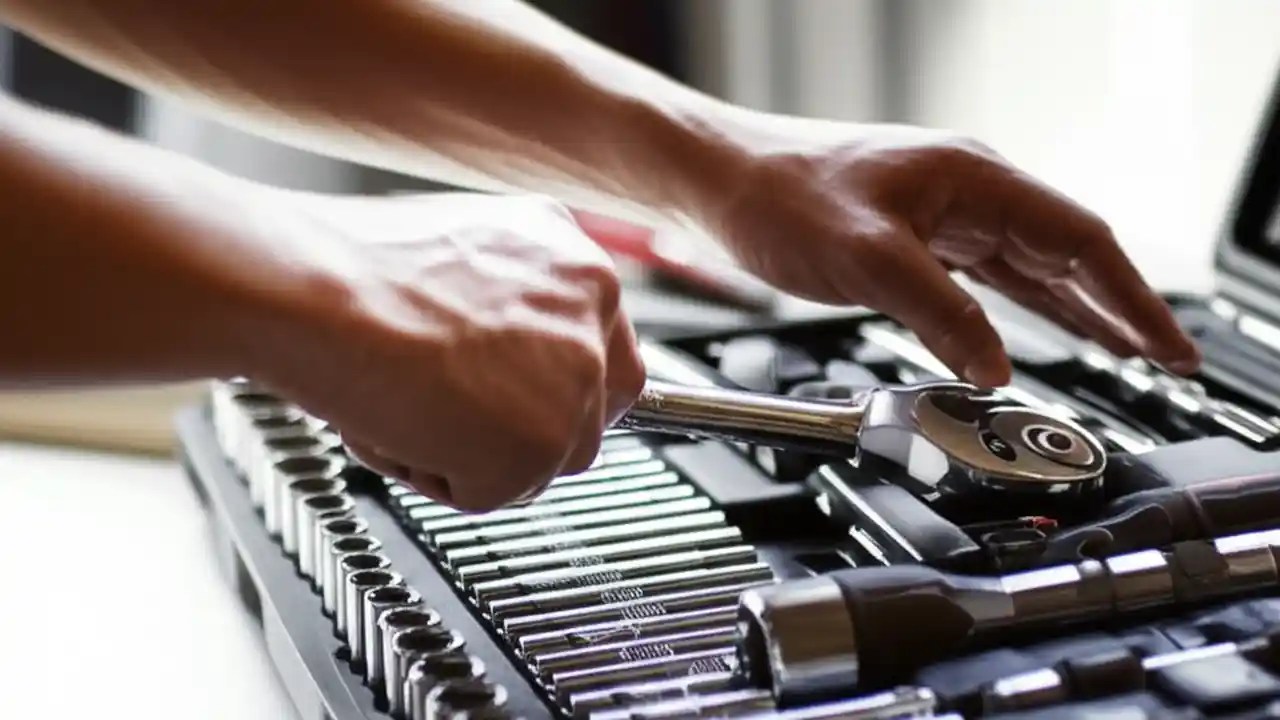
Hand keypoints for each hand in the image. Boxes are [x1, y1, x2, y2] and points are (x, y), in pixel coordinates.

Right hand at [250, 192, 644, 510]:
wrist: (311, 288)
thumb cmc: (349, 266)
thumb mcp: (459, 254)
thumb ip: (508, 305)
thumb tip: (504, 351)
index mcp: (572, 257)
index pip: (602, 345)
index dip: (554, 381)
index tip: (522, 394)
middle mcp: (592, 308)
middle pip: (593, 408)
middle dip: (530, 426)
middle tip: (461, 417)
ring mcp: (576, 379)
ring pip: (546, 458)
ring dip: (479, 451)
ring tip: (412, 405)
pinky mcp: (540, 446)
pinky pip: (493, 492)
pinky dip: (438, 477)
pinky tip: (400, 425)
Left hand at [690, 114, 1200, 385]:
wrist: (722, 182)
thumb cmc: (781, 196)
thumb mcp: (869, 260)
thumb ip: (941, 316)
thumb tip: (996, 367)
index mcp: (975, 181)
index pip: (1080, 240)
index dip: (1130, 297)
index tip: (1165, 345)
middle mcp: (969, 193)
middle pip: (1067, 254)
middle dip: (1119, 308)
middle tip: (1164, 359)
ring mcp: (943, 215)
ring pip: (1030, 268)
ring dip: (1078, 311)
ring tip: (1125, 352)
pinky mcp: (915, 239)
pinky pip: (988, 279)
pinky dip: (1023, 310)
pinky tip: (1040, 332)